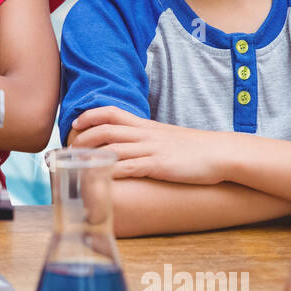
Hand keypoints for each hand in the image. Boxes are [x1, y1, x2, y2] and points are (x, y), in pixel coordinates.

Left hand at [69, 105, 229, 185]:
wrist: (221, 153)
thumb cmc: (195, 148)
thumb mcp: (167, 137)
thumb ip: (148, 139)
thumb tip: (133, 146)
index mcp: (146, 126)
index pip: (112, 112)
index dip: (90, 116)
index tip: (75, 124)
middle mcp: (145, 134)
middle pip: (105, 130)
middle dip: (82, 139)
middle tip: (68, 151)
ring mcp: (151, 150)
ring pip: (112, 148)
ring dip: (90, 157)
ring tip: (74, 166)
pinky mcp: (158, 166)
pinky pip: (129, 167)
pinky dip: (111, 172)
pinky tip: (99, 178)